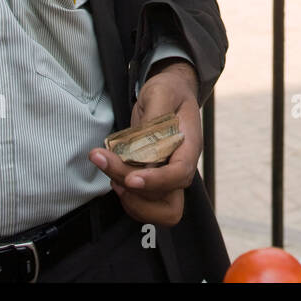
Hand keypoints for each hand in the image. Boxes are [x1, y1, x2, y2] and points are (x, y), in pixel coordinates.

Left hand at [89, 60, 200, 227]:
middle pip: (171, 205)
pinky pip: (143, 203)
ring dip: (130, 199)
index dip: (156, 181)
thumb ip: (153, 119)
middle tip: (116, 176)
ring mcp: (168, 177)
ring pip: (156, 210)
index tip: (131, 179)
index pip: (179, 174)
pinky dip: (126, 196)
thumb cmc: (167, 90)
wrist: (170, 91)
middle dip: (140, 198)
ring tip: (111, 172)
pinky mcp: (154, 180)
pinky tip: (113, 172)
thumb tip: (141, 146)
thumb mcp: (160, 92)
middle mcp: (181, 167)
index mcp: (189, 146)